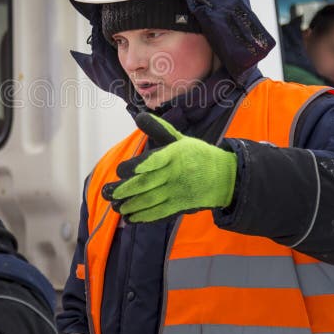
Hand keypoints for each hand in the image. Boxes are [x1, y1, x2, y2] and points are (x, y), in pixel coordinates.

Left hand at [102, 113, 236, 222]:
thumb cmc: (197, 154)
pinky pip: (160, 213)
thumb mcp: (179, 139)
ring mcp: (178, 191)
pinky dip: (144, 217)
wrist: (225, 177)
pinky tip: (130, 218)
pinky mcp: (180, 205)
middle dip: (125, 189)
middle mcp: (176, 173)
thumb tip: (139, 116)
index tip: (120, 170)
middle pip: (147, 182)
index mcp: (175, 154)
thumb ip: (158, 129)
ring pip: (151, 200)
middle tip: (108, 192)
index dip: (136, 166)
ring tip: (116, 206)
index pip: (153, 161)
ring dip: (131, 204)